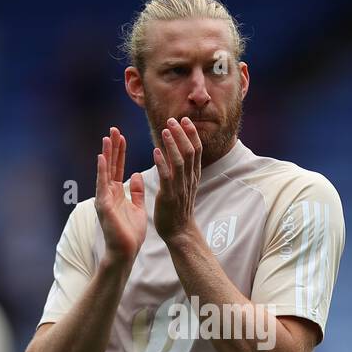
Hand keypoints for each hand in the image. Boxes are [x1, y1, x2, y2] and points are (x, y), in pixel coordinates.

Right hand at [95, 127, 146, 264]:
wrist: (126, 252)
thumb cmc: (130, 234)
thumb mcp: (137, 208)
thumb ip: (136, 192)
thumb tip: (137, 175)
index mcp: (117, 193)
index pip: (118, 168)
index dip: (119, 152)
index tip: (121, 136)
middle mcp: (108, 193)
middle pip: (110, 166)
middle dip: (113, 148)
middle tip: (114, 129)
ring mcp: (104, 198)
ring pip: (105, 172)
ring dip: (106, 155)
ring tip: (108, 137)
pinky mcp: (103, 206)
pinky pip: (102, 185)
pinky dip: (102, 171)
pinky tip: (102, 158)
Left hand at [152, 117, 202, 240]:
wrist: (179, 231)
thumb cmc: (179, 208)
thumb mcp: (185, 185)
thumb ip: (184, 169)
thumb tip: (180, 152)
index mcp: (193, 176)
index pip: (196, 150)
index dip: (191, 134)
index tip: (185, 120)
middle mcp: (189, 179)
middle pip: (190, 152)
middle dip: (182, 134)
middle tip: (173, 119)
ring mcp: (180, 187)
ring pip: (180, 161)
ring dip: (173, 144)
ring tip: (166, 130)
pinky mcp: (170, 196)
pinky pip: (167, 177)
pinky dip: (162, 163)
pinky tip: (156, 151)